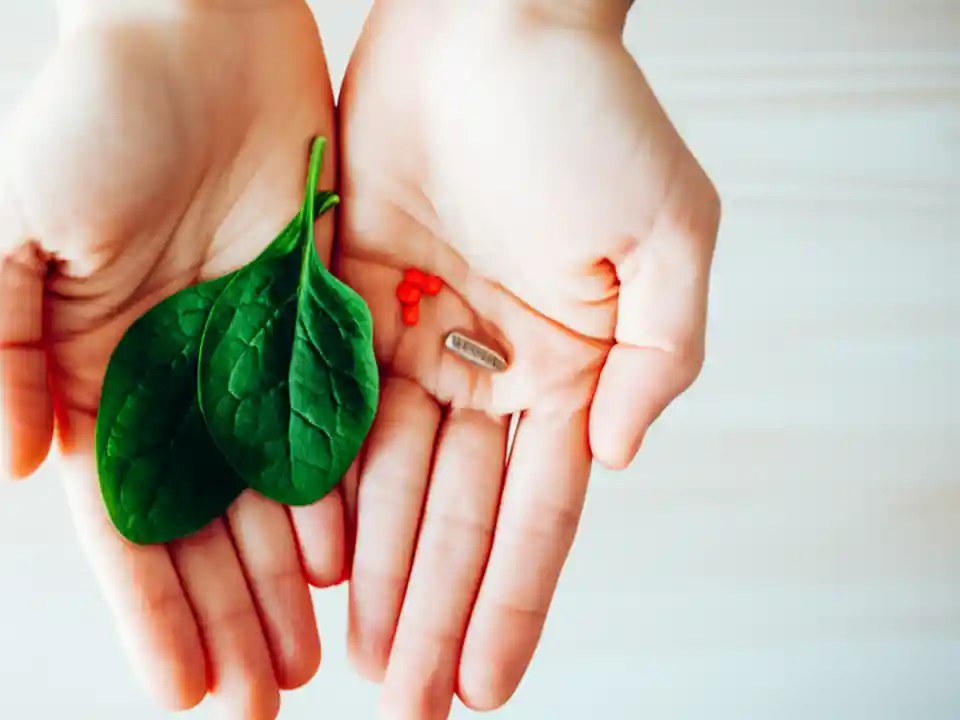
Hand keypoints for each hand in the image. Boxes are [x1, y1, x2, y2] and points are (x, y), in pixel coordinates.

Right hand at [0, 2, 341, 715]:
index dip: (149, 607)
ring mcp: (243, 356)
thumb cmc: (85, 114)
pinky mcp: (307, 319)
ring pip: (270, 493)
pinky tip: (352, 558)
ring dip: (284, 580)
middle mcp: (171, 381)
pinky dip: (336, 494)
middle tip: (262, 701)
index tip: (183, 689)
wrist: (192, 27)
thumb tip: (16, 469)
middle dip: (227, 617)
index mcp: (93, 375)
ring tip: (311, 660)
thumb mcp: (3, 226)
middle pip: (204, 527)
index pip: (124, 520)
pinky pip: (327, 424)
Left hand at [336, 0, 719, 715]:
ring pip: (385, 482)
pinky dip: (316, 484)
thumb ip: (660, 355)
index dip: (510, 603)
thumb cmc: (590, 114)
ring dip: (375, 573)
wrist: (487, 22)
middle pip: (453, 518)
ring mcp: (409, 343)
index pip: (536, 515)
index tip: (486, 687)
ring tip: (358, 657)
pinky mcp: (339, 305)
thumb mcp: (669, 232)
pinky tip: (307, 557)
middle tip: (408, 704)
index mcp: (566, 370)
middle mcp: (484, 372)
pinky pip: (323, 411)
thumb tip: (616, 461)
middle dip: (434, 613)